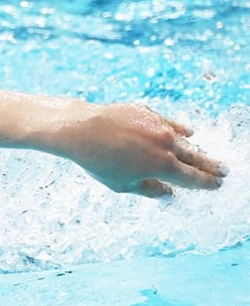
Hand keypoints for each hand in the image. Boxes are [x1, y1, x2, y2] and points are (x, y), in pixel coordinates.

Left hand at [53, 102, 226, 197]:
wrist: (81, 129)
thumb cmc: (97, 161)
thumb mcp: (121, 184)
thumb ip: (148, 189)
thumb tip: (167, 192)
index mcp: (161, 166)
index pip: (191, 178)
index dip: (206, 183)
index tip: (216, 185)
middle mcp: (165, 145)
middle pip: (194, 158)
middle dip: (210, 166)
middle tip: (223, 172)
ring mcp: (158, 126)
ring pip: (183, 140)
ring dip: (196, 149)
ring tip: (206, 157)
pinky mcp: (148, 113)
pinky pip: (169, 123)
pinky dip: (180, 129)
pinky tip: (188, 132)